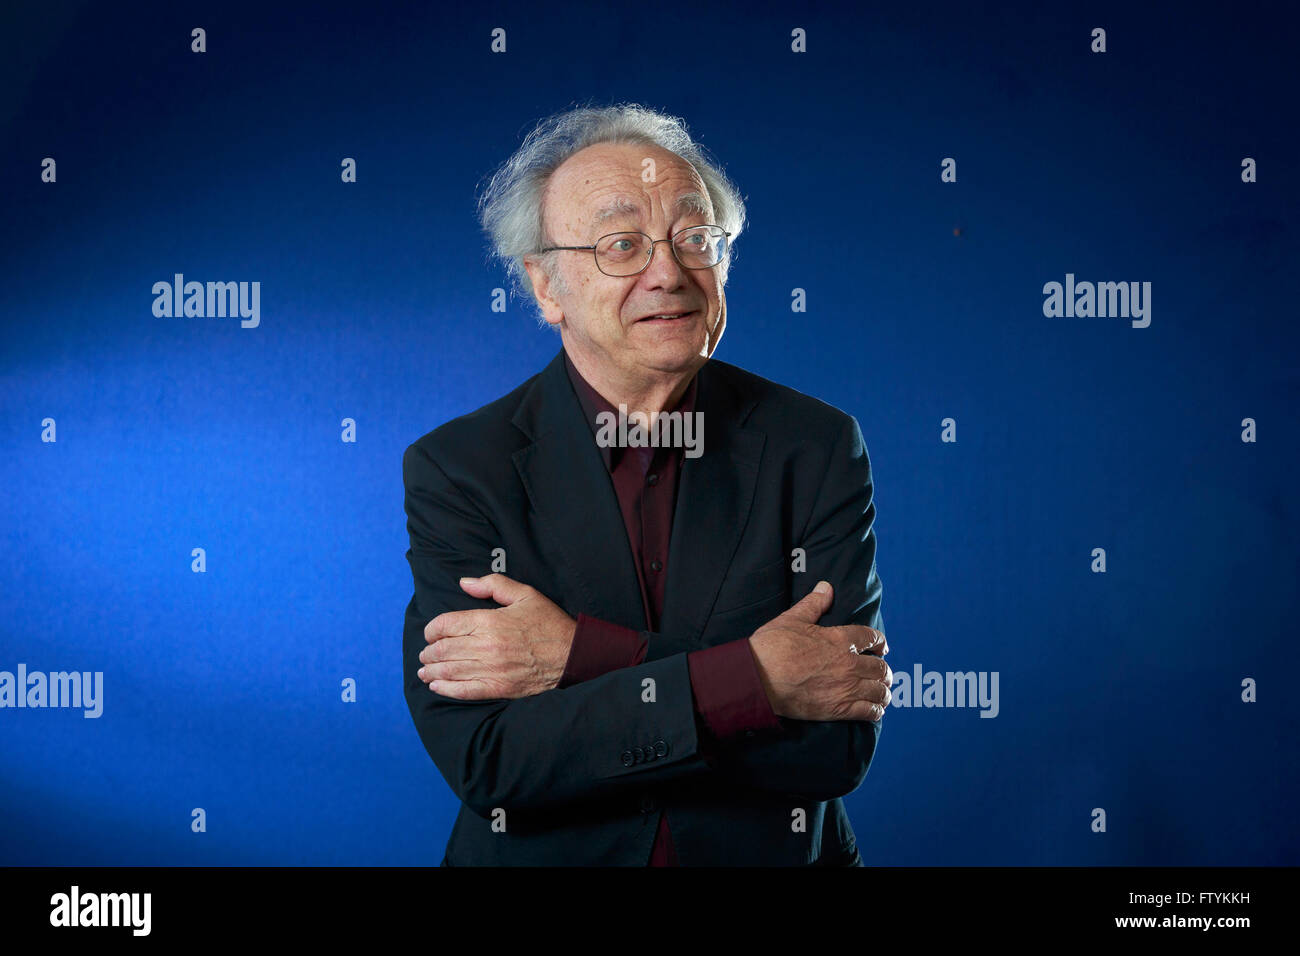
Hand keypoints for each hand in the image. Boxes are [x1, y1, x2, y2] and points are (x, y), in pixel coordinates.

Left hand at [416, 574, 576, 699]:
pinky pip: (464, 691)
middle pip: (444, 649)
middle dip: (429, 652)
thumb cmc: (549, 623)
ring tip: (424, 671)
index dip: (432, 629)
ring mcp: (491, 670)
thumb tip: (464, 583)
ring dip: (431, 671)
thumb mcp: (525, 594)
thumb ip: (493, 584)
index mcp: (490, 621)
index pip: (446, 624)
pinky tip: (437, 687)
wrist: (572, 655)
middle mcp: (487, 646)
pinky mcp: (498, 688)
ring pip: (450, 671)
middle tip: (425, 654)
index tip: (430, 633)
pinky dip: (446, 689)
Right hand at [747, 581, 891, 721]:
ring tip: (881, 691)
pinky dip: (876, 710)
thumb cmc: (772, 646)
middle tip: (881, 672)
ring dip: (883, 690)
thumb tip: (826, 587)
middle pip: (880, 667)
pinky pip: (869, 711)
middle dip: (883, 670)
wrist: (757, 678)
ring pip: (879, 690)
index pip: (872, 638)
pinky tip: (875, 709)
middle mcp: (849, 663)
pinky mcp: (838, 709)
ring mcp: (846, 688)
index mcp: (840, 639)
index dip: (880, 643)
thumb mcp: (792, 618)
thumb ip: (814, 603)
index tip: (881, 648)